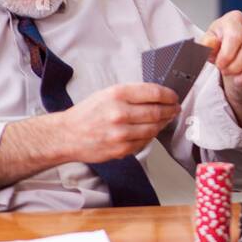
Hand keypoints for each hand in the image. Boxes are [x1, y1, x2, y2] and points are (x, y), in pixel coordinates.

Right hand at [58, 82, 179, 163]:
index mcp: (117, 94)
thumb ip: (132, 94)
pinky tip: (149, 131)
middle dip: (171, 110)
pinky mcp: (122, 149)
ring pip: (154, 128)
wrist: (67, 135)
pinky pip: (145, 142)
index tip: (173, 97)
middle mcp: (120, 113)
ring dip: (163, 124)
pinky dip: (150, 136)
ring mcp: (121, 133)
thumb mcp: (107, 94)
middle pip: (157, 112)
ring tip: (165, 119)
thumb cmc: (87, 113)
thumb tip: (157, 97)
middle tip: (174, 109)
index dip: (169, 95)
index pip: (154, 93)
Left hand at [200, 11, 241, 93]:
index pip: (235, 37)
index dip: (227, 55)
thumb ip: (205, 44)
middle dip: (237, 67)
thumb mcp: (208, 45)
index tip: (219, 66)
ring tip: (238, 81)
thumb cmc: (219, 47)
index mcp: (235, 19)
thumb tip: (210, 43)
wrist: (230, 54)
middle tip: (226, 73)